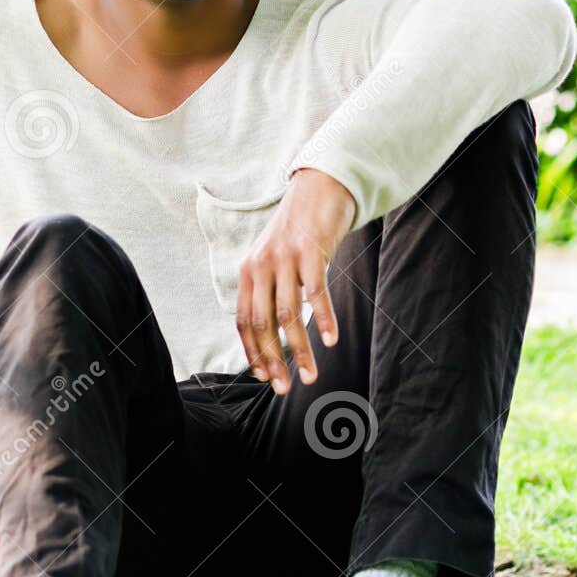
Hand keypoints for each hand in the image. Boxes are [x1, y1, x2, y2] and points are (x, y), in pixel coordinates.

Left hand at [235, 166, 355, 394]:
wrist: (318, 188)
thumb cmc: (299, 231)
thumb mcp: (274, 259)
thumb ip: (270, 289)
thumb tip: (273, 333)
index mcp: (249, 271)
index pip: (244, 320)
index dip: (253, 351)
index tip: (264, 377)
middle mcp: (262, 265)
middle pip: (263, 323)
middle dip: (273, 360)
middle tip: (284, 388)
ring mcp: (285, 258)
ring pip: (289, 314)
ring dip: (299, 349)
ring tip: (311, 375)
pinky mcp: (310, 252)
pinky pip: (316, 293)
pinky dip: (324, 319)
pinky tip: (331, 340)